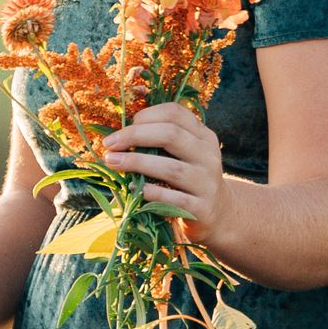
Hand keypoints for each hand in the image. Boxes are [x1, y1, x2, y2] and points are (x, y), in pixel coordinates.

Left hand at [101, 99, 225, 235]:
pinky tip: (132, 188)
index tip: (122, 129)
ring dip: (136, 162)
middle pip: (171, 134)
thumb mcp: (184, 154)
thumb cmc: (188, 180)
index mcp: (203, 136)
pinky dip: (149, 191)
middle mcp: (208, 155)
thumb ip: (161, 141)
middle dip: (135, 136)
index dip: (145, 116)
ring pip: (170, 167)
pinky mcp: (201, 208)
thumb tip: (120, 134)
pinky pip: (172, 198)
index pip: (175, 113)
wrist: (218, 215)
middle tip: (109, 144)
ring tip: (113, 162)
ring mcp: (207, 182)